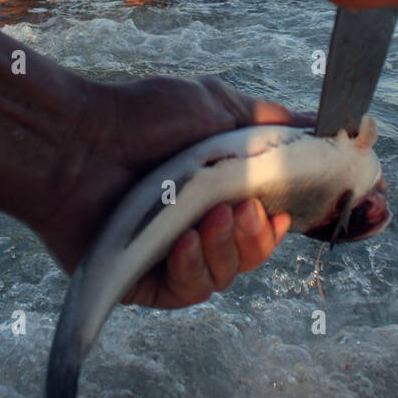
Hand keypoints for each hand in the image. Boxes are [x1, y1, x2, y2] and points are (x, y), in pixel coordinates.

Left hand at [31, 72, 313, 308]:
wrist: (76, 141)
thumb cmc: (140, 117)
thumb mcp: (216, 105)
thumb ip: (268, 120)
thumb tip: (321, 123)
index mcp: (215, 192)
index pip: (262, 223)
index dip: (276, 224)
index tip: (282, 212)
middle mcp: (194, 228)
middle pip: (248, 255)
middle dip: (253, 238)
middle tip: (240, 208)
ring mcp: (167, 258)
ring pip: (220, 276)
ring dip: (224, 249)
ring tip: (207, 217)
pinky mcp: (140, 283)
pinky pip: (183, 292)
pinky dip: (192, 270)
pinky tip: (183, 243)